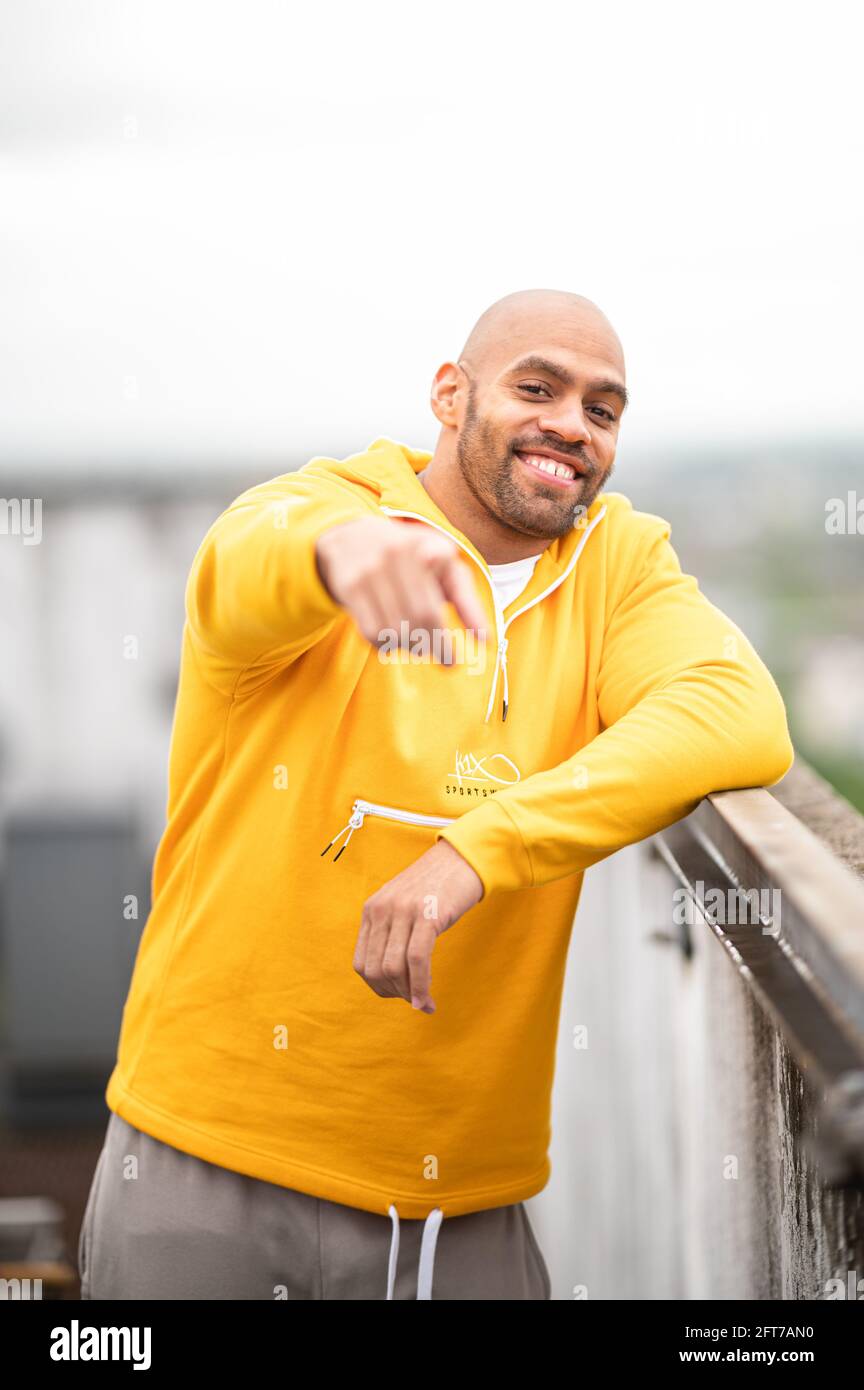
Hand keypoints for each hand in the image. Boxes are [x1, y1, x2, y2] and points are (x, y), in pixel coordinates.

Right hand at [316, 516, 486, 658]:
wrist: (354, 536)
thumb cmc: (413, 559)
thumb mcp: (446, 569)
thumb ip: (468, 602)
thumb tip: (485, 640)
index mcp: (430, 548)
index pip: (438, 608)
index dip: (444, 641)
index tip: (453, 664)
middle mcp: (398, 554)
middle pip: (418, 620)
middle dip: (433, 647)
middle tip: (445, 661)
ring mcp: (371, 569)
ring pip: (393, 630)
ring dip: (409, 647)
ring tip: (418, 644)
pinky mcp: (350, 585)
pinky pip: (370, 632)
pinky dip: (385, 645)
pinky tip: (393, 639)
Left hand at [352, 839, 483, 1012]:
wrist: (462, 858)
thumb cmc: (436, 888)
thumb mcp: (403, 906)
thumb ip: (391, 932)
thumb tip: (390, 977)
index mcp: (372, 909)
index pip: (361, 963)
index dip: (377, 987)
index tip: (397, 994)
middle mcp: (383, 909)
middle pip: (376, 969)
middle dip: (394, 993)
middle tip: (414, 1000)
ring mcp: (404, 911)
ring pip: (394, 968)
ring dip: (409, 994)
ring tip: (424, 1002)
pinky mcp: (428, 915)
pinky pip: (418, 960)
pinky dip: (421, 987)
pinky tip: (428, 1001)